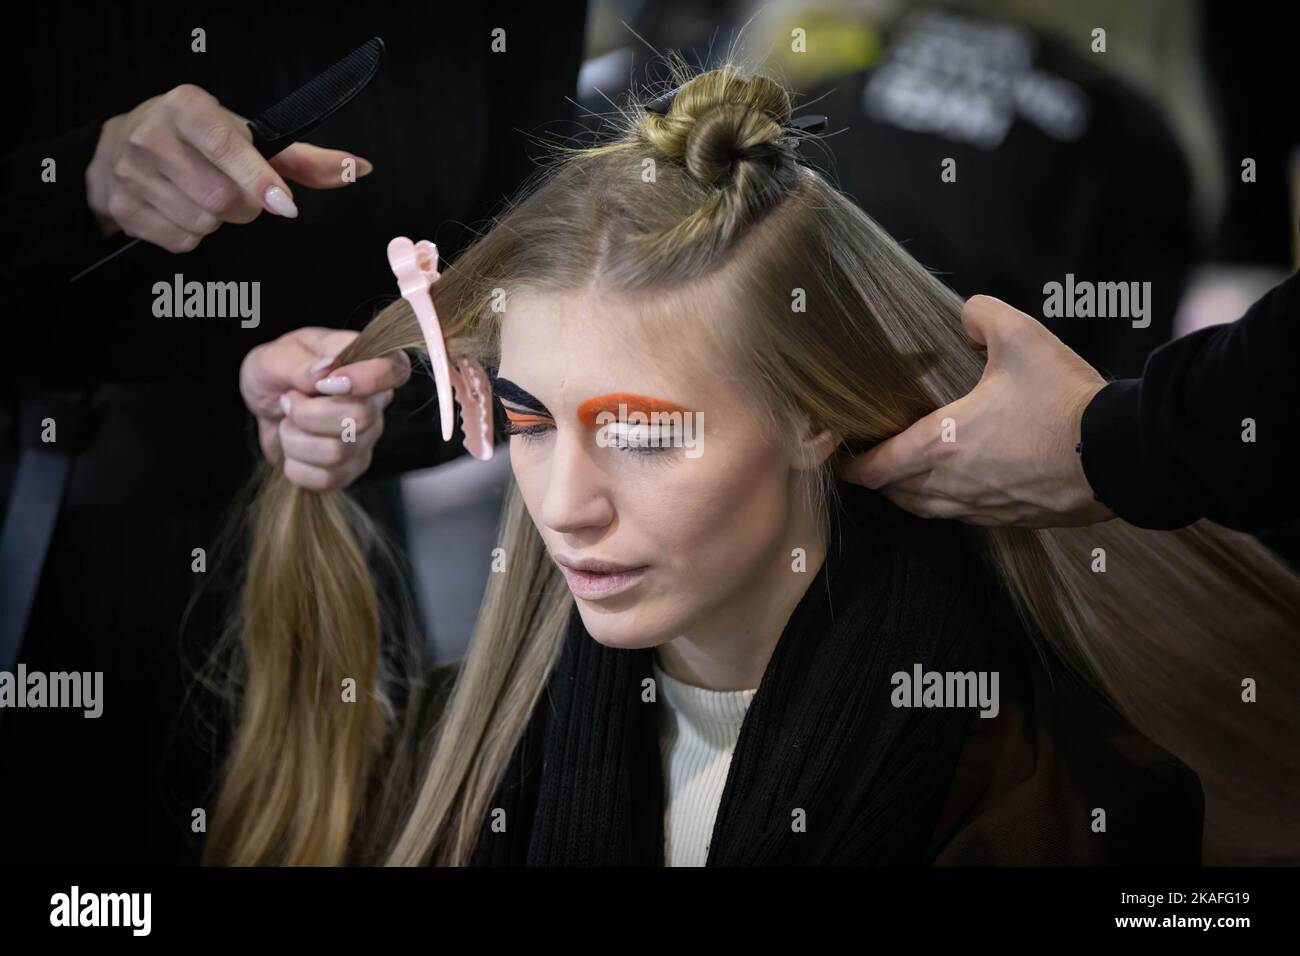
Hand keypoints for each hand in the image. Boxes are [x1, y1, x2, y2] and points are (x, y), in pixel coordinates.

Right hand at [85, 83, 373, 251]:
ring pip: (203, 222)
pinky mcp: (123, 207)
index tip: (285, 204)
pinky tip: (183, 209)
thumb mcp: (245, 137)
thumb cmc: (197, 142)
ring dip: (219, 221)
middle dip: (244, 206)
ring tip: (206, 196)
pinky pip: (182, 240)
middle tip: (238, 192)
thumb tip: (359, 169)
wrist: (118, 150)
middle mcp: (152, 134)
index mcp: (188, 108)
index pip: (228, 148)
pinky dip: (193, 234)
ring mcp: (131, 173)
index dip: (260, 180)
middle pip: (222, 199)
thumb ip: (304, 159)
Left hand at [240, 328, 410, 491]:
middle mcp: (374, 404)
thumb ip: (299, 364)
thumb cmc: (275, 374)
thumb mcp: (273, 358)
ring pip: (337, 452)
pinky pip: (326, 479)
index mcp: (365, 363)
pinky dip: (296, 466)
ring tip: (288, 423)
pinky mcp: (349, 469)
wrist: (263, 406)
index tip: (323, 384)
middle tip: (289, 401)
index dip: (365, 379)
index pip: (394, 370)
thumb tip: (325, 372)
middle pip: (360, 419)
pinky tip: (293, 447)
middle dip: (308, 414)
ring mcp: (365, 440)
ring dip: (295, 439)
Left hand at [838, 295, 1114, 527]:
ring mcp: (984, 507)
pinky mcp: (1013, 519)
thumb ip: (982, 316)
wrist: (1120, 453)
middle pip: (898, 494)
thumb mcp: (1021, 337)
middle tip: (872, 466)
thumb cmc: (1064, 399)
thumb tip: (965, 316)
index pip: (879, 467)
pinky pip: (966, 518)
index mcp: (942, 443)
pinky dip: (950, 506)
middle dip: (880, 482)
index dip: (854, 467)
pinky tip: (960, 490)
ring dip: (911, 497)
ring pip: (930, 511)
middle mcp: (955, 483)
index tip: (843, 463)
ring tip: (907, 481)